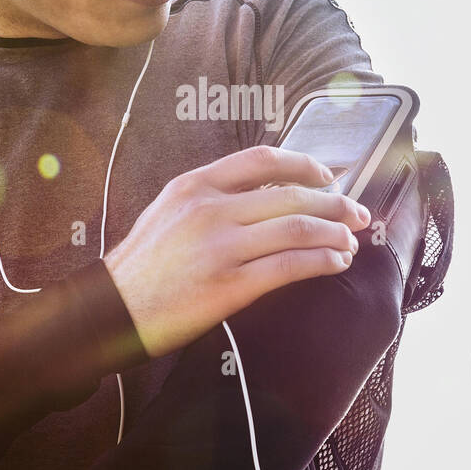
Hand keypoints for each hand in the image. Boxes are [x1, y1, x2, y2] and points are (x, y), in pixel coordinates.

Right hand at [102, 145, 370, 358]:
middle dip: (335, 203)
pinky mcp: (228, 286)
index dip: (304, 164)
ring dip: (334, 233)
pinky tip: (335, 263)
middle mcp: (209, 210)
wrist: (112, 310)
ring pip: (296, 229)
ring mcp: (219, 248)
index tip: (327, 176)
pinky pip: (289, 267)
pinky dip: (321, 261)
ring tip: (351, 241)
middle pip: (290, 196)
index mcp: (195, 185)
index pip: (262, 160)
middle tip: (358, 213)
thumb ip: (212, 195)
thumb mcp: (169, 210)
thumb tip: (270, 193)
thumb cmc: (143, 264)